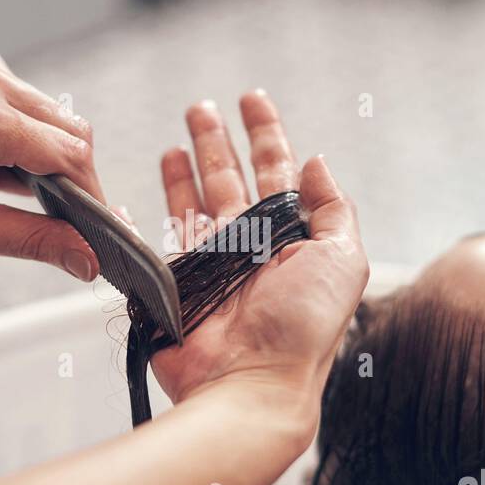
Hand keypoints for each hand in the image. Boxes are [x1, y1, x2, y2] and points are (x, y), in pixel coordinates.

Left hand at [0, 49, 103, 279]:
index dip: (91, 193)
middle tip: (53, 214)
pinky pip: (32, 106)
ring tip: (3, 186)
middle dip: (73, 177)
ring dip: (47, 158)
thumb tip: (87, 258)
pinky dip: (27, 140)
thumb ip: (33, 241)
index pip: (68, 152)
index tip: (99, 225)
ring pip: (57, 118)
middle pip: (72, 130)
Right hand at [140, 91, 368, 436]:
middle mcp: (250, 249)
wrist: (250, 384)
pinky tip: (141, 189)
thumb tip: (317, 164)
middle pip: (231, 179)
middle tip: (202, 106)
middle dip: (218, 141)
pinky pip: (157, 238)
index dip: (266, 134)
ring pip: (195, 202)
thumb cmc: (301, 332)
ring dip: (187, 167)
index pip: (277, 172)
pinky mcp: (174, 284)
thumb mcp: (343, 261)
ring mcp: (210, 266)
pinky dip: (148, 211)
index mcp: (291, 241)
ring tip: (179, 133)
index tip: (252, 100)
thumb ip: (333, 209)